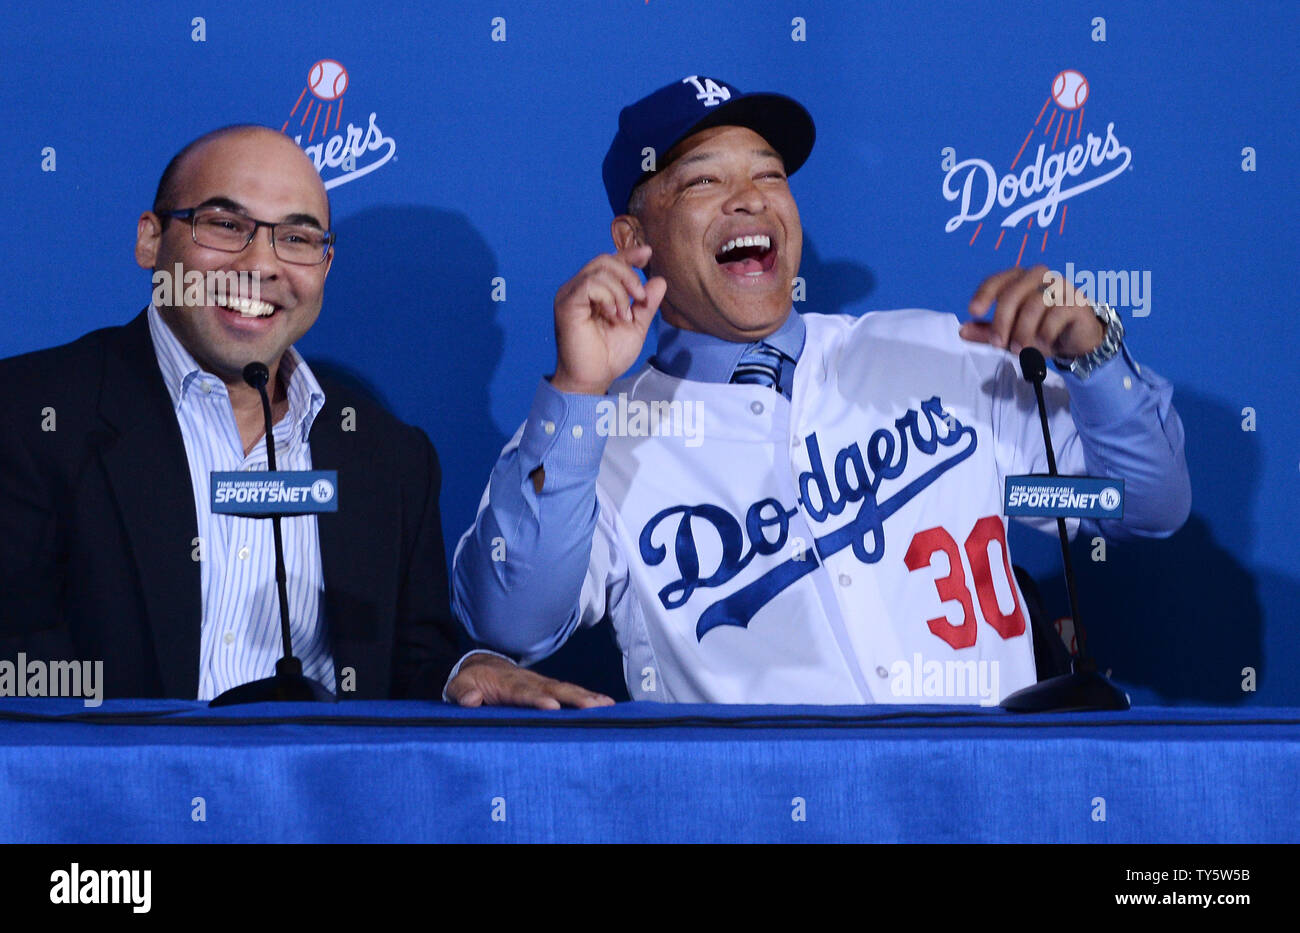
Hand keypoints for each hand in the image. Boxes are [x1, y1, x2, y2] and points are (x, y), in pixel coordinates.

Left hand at [446, 653, 614, 709]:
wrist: (482, 666)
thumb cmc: (471, 680)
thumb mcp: (458, 685)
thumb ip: (461, 693)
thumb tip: (472, 699)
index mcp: (506, 684)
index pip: (523, 693)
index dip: (537, 699)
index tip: (552, 707)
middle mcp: (528, 681)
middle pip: (553, 689)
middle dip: (574, 698)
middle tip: (593, 707)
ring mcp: (540, 683)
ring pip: (566, 689)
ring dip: (586, 697)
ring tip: (606, 706)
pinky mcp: (548, 688)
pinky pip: (569, 692)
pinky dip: (587, 697)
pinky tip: (605, 705)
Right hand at [551, 244, 667, 395]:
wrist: (593, 378)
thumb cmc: (609, 356)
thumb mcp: (636, 325)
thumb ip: (646, 304)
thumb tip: (660, 280)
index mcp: (593, 292)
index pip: (609, 262)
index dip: (628, 254)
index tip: (648, 254)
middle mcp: (578, 289)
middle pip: (605, 260)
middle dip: (629, 275)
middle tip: (640, 298)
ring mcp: (570, 294)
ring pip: (600, 269)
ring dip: (621, 290)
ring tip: (624, 316)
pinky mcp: (567, 304)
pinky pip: (590, 284)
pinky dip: (609, 296)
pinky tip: (613, 314)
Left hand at [960, 264, 1103, 358]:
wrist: (1075, 340)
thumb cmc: (1040, 331)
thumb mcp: (1009, 335)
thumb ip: (987, 332)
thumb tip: (962, 331)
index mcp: (1019, 279)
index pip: (997, 280)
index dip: (984, 294)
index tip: (973, 311)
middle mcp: (1039, 277)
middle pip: (1013, 293)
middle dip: (1002, 321)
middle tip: (997, 344)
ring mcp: (1060, 287)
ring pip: (1035, 303)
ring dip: (1023, 331)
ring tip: (1019, 350)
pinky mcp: (1076, 301)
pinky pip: (1057, 313)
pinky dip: (1045, 332)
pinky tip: (1042, 343)